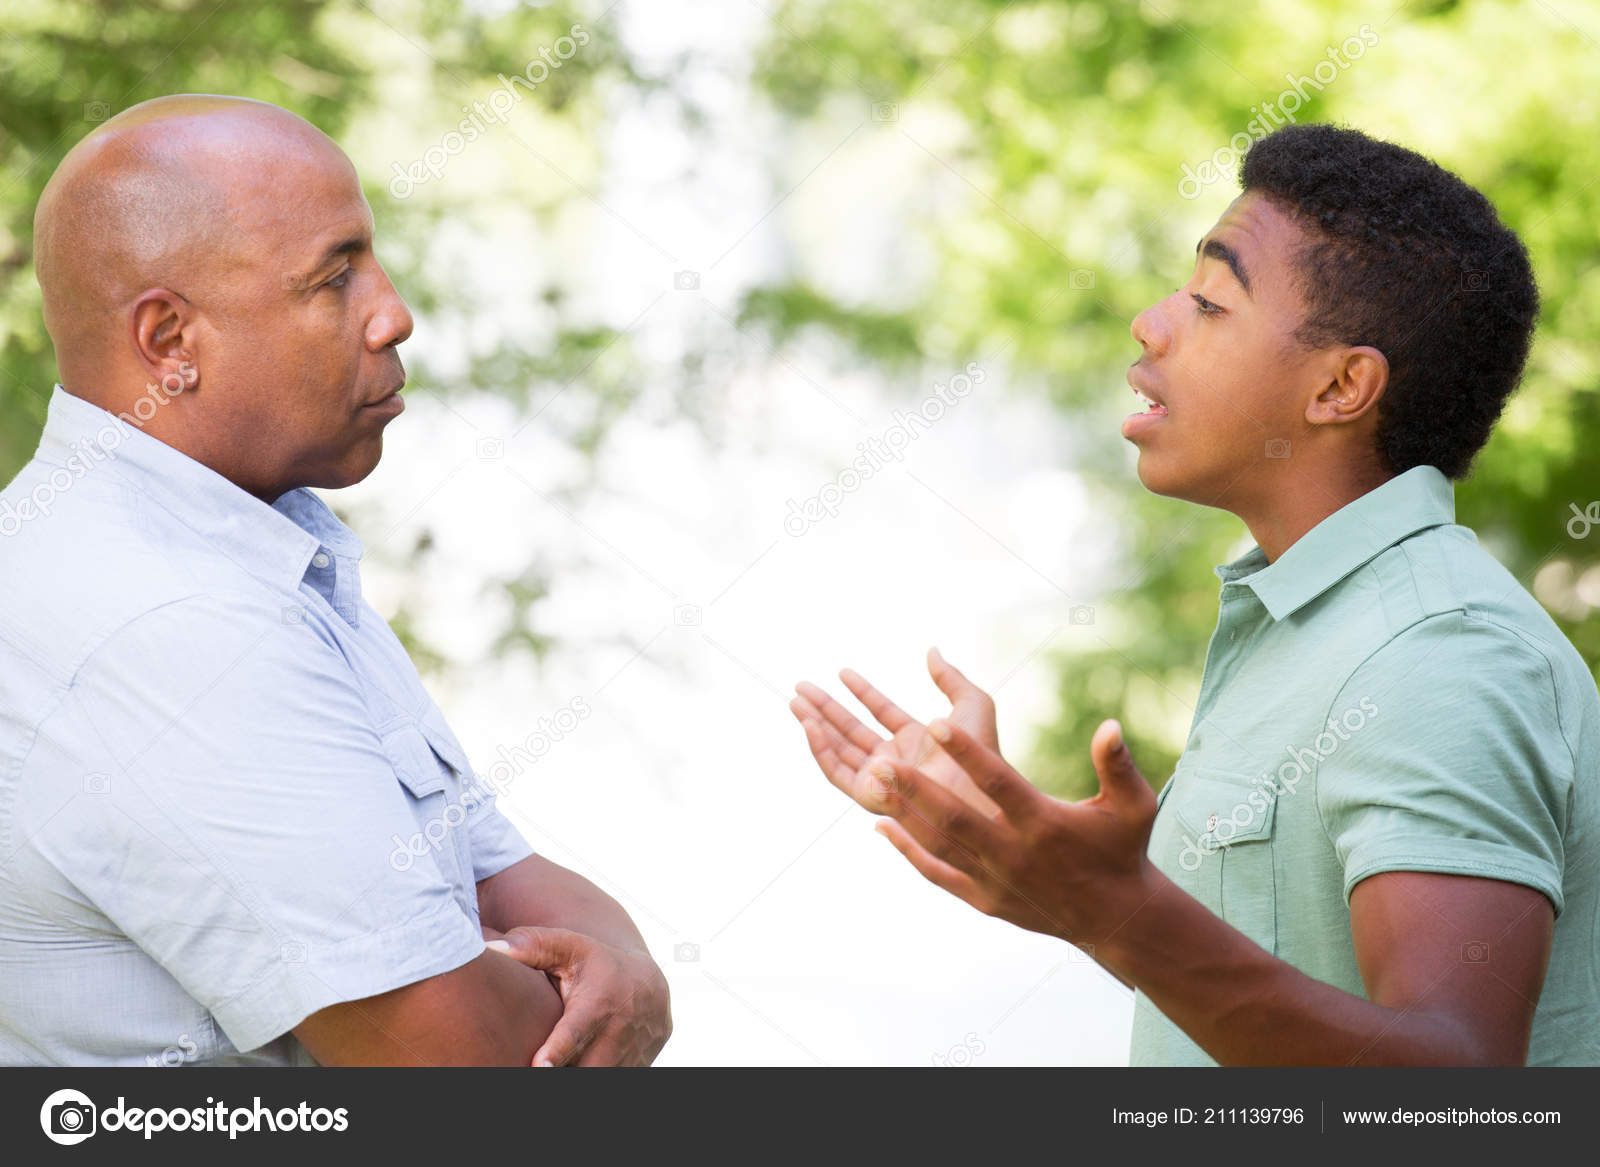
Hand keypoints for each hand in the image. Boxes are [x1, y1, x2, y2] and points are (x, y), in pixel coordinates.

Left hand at [485, 928, 671, 1065]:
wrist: (649, 986)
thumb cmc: (597, 965)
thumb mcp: (570, 948)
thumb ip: (532, 946)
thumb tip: (491, 947)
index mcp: (597, 1003)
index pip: (575, 1032)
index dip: (556, 1051)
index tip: (537, 1066)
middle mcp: (619, 1033)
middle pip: (584, 1068)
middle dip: (561, 1069)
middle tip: (534, 1065)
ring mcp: (632, 1056)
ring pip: (597, 1077)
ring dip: (575, 1071)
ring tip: (551, 1062)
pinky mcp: (640, 1070)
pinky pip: (610, 1080)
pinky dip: (590, 1073)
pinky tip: (575, 1062)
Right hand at [790, 647, 1003, 817]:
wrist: (975, 792)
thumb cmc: (982, 756)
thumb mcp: (971, 705)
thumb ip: (950, 678)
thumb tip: (932, 650)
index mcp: (917, 741)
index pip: (882, 712)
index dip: (862, 691)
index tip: (842, 671)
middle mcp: (896, 761)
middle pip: (851, 730)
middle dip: (825, 708)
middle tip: (800, 686)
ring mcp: (881, 779)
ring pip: (839, 749)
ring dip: (815, 724)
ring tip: (795, 700)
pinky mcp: (869, 795)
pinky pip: (837, 773)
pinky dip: (820, 749)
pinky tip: (810, 725)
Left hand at [819, 711, 1161, 948]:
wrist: (1114, 918)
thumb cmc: (1122, 851)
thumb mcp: (1133, 807)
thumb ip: (1118, 766)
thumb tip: (1109, 725)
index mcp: (1043, 824)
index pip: (998, 782)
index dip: (967, 753)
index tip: (936, 723)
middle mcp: (1013, 853)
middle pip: (955, 817)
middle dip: (917, 789)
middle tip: (882, 760)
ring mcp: (994, 879)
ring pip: (939, 845)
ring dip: (905, 814)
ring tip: (875, 782)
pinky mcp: (983, 899)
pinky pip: (937, 873)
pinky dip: (909, 851)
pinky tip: (882, 826)